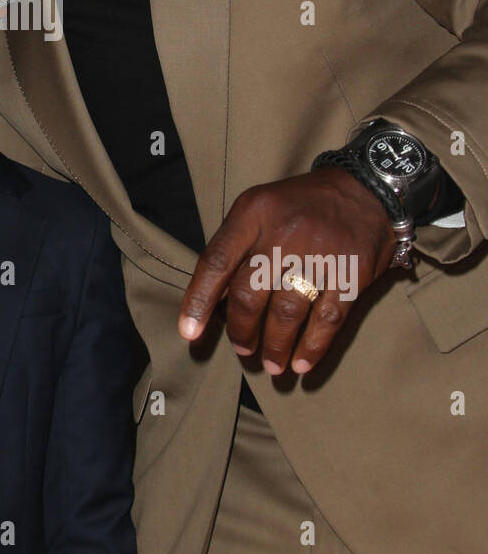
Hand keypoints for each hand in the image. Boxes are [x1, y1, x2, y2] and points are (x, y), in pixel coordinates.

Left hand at [178, 169, 395, 375]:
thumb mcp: (260, 207)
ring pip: (286, 313)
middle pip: (249, 294)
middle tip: (242, 348)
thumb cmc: (300, 206)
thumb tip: (213, 299)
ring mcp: (318, 255)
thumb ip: (235, 245)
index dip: (199, 300)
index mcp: (254, 213)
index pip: (217, 261)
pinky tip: (301, 363)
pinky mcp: (351, 274)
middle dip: (241, 330)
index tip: (189, 332)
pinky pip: (327, 319)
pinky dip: (312, 346)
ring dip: (275, 346)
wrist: (364, 189)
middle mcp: (283, 234)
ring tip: (272, 365)